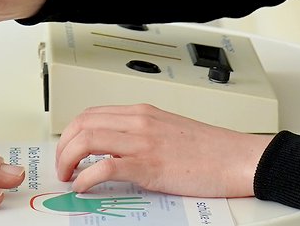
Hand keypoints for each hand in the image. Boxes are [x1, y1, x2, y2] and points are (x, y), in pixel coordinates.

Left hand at [55, 104, 271, 197]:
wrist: (237, 158)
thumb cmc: (211, 150)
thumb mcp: (169, 131)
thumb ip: (143, 135)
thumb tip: (118, 150)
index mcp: (143, 112)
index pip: (92, 113)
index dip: (72, 132)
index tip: (68, 149)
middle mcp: (139, 122)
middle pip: (83, 124)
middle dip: (64, 146)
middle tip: (62, 166)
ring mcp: (143, 142)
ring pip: (87, 140)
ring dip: (68, 160)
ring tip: (68, 177)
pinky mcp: (148, 166)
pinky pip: (105, 167)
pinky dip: (87, 178)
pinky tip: (84, 187)